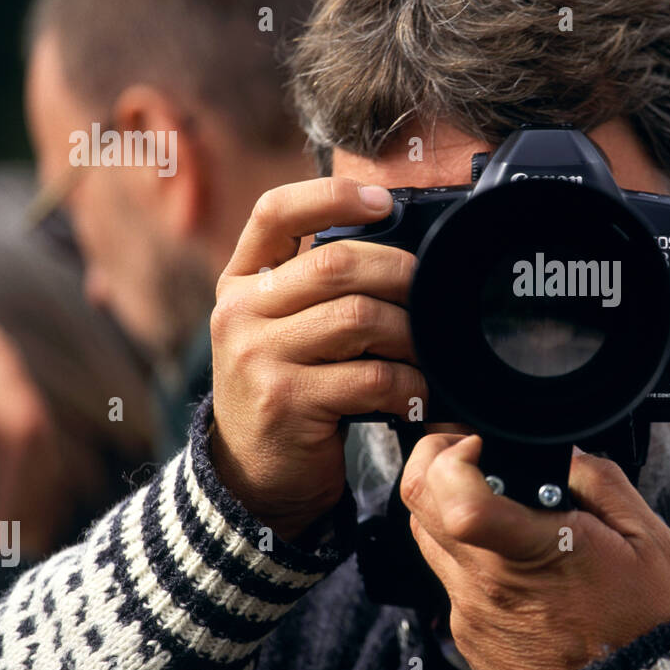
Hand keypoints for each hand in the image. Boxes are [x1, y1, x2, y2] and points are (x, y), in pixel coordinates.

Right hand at [209, 177, 426, 540]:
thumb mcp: (280, 327)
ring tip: (426, 351)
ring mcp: (258, 357)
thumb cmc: (287, 387)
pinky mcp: (286, 401)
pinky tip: (416, 392)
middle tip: (430, 295)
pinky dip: (408, 384)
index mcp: (241, 281)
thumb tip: (400, 243)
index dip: (333, 196)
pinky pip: (371, 377)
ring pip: (360, 317)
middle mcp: (239, 312)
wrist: (253, 474)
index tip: (384, 202)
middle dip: (400, 275)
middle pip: (337, 265)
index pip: (275, 212)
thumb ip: (315, 285)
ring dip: (410, 334)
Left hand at [401, 434, 669, 669]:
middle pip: (416, 499)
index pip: (456, 498)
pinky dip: (465, 547)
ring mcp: (468, 609)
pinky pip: (445, 571)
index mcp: (531, 552)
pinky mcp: (464, 630)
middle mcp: (486, 581)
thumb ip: (601, 481)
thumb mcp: (648, 540)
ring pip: (422, 531)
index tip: (482, 439)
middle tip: (473, 449)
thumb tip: (565, 449)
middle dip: (436, 456)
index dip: (455, 452)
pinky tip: (507, 550)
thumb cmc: (641, 629)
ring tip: (494, 497)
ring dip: (444, 500)